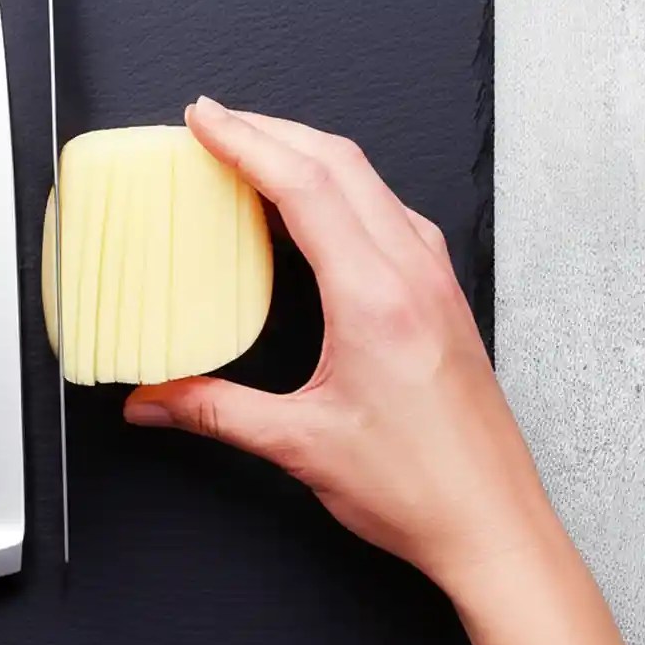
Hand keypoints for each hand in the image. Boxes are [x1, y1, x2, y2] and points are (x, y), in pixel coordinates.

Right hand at [125, 96, 539, 584]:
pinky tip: (319, 212)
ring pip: (370, 182)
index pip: (304, 187)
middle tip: (216, 123)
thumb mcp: (298, 445)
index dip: (246, 143)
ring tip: (258, 154)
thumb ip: (214, 412)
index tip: (204, 121)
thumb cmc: (419, 487)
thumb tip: (152, 398)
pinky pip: (390, 214)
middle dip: (272, 130)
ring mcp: (434, 281)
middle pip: (340, 163)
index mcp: (375, 298)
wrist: (492, 524)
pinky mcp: (441, 298)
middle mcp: (412, 275)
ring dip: (310, 154)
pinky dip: (343, 191)